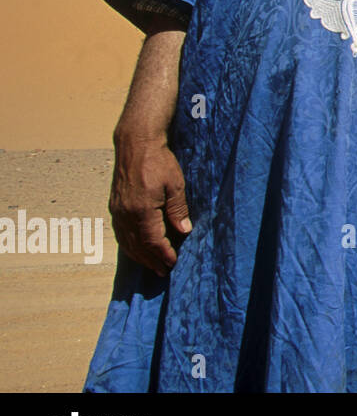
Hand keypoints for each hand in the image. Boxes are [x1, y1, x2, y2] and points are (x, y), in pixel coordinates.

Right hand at [109, 132, 190, 277]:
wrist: (135, 144)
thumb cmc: (159, 161)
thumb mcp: (176, 184)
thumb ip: (178, 210)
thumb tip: (183, 231)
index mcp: (142, 210)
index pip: (152, 241)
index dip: (163, 254)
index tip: (172, 263)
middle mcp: (126, 213)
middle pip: (138, 245)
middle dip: (151, 260)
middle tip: (162, 271)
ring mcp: (117, 210)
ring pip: (126, 241)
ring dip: (138, 256)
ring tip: (150, 265)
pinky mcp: (114, 206)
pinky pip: (119, 232)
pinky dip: (128, 244)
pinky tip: (135, 248)